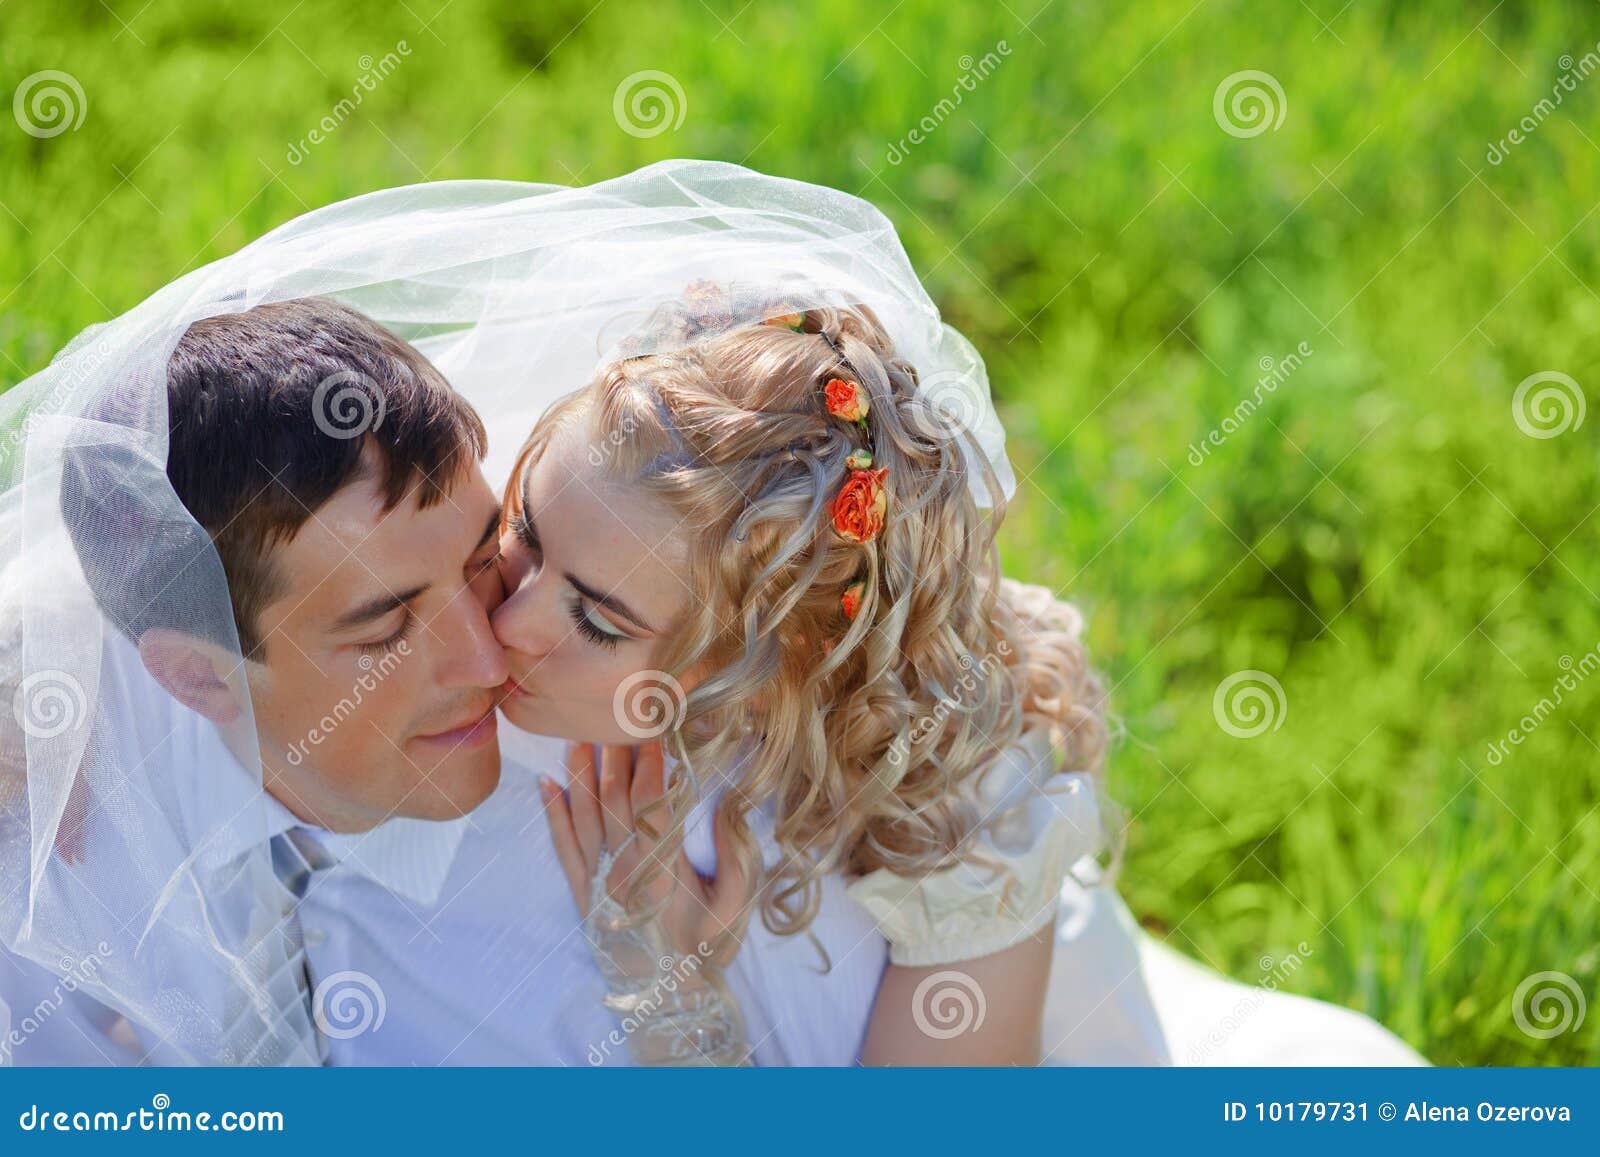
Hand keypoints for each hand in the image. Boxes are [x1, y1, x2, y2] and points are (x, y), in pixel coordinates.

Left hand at [540, 739, 751, 964]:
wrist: (665, 1001)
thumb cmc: (705, 953)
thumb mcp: (735, 910)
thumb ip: (736, 860)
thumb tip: (727, 809)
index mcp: (662, 869)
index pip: (652, 802)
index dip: (652, 764)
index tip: (655, 730)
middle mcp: (623, 868)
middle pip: (614, 799)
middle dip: (616, 756)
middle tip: (616, 718)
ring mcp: (598, 880)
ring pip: (584, 816)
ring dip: (581, 774)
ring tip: (579, 738)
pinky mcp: (582, 893)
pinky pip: (562, 846)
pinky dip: (552, 813)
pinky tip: (545, 784)